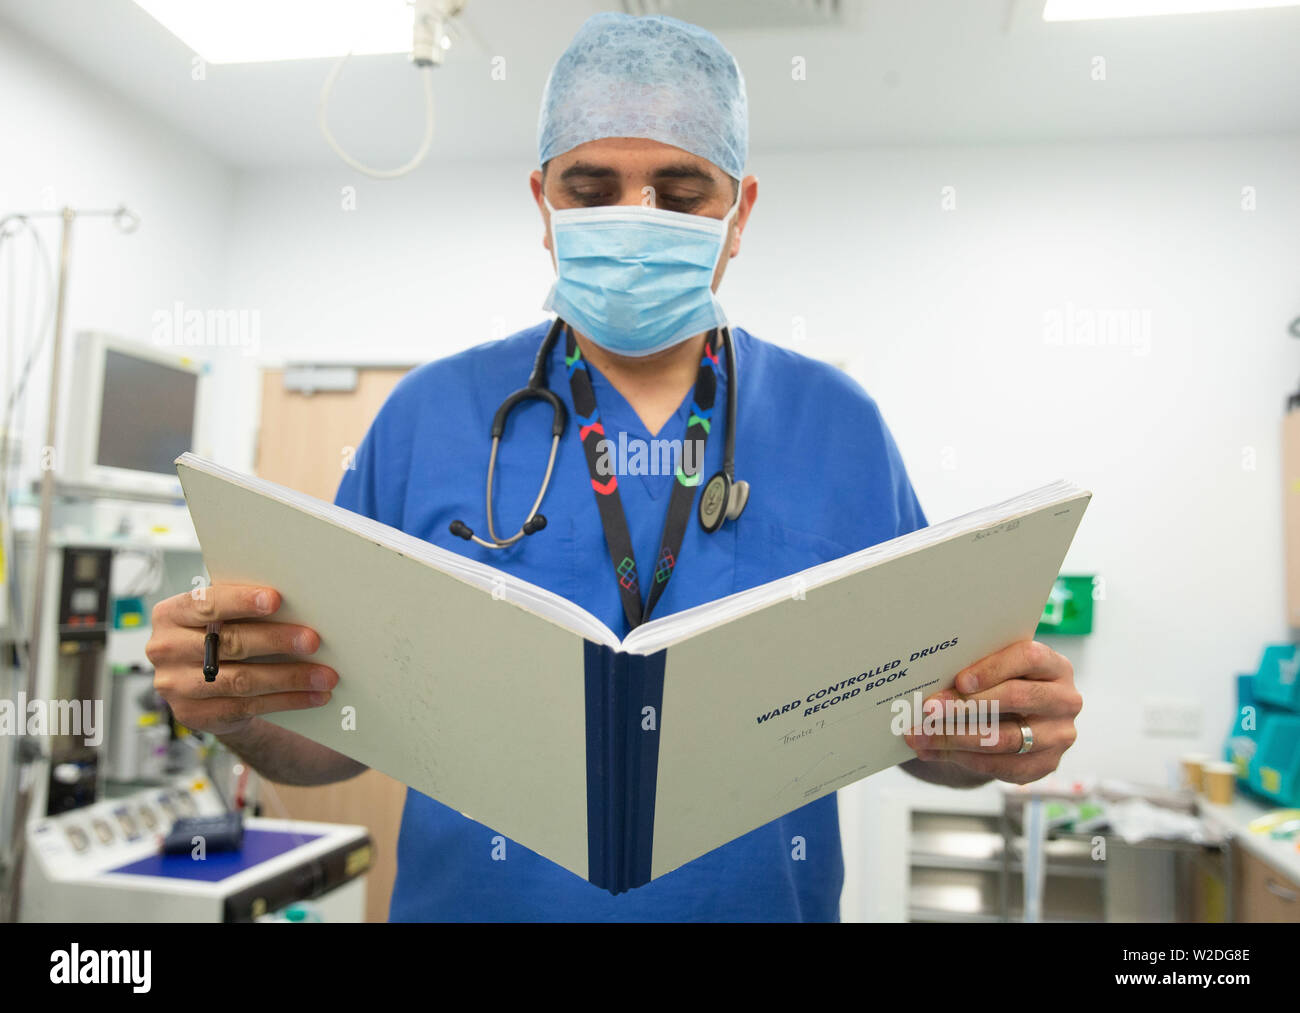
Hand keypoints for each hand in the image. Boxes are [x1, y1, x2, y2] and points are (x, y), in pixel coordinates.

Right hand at [146, 584, 337, 735]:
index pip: (205, 604)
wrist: (201, 684)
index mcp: (171, 614)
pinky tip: (313, 696)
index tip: (275, 599)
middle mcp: (166, 649)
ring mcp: (177, 686)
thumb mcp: (221, 617)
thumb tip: (298, 602)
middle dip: (276, 641)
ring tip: (325, 675)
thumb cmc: (220, 635)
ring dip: (290, 678)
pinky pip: (248, 706)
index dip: (241, 601)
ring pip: (242, 680)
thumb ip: (242, 608)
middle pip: (229, 643)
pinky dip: (287, 700)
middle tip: (313, 640)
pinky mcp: (195, 714)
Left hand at [902, 640, 1080, 784]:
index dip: (993, 669)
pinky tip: (933, 751)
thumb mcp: (999, 669)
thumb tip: (930, 674)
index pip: (1028, 658)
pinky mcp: (1046, 764)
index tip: (958, 680)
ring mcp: (1059, 735)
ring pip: (1004, 738)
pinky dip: (961, 759)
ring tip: (921, 736)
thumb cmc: (1004, 684)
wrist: (1021, 719)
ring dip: (955, 738)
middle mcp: (1065, 700)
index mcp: (1056, 666)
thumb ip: (978, 668)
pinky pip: (1001, 765)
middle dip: (966, 705)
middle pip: (1015, 698)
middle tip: (929, 710)